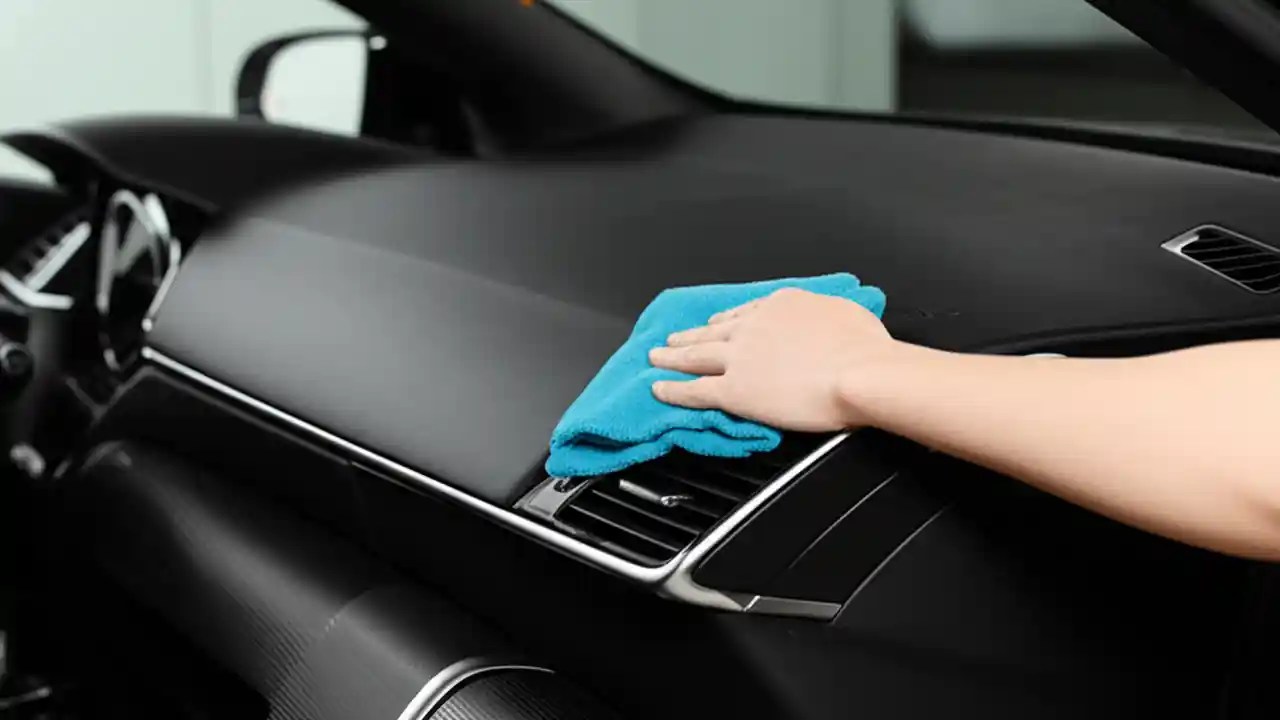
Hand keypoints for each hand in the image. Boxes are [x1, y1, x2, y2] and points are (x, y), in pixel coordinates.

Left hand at [649, 288, 898, 430]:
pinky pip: (694, 390)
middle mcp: (753, 326)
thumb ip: (825, 316)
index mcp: (780, 305)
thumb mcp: (845, 312)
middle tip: (670, 338)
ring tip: (655, 358)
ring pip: (694, 356)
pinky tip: (658, 389)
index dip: (724, 322)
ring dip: (671, 357)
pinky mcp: (734, 390)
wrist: (859, 372)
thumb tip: (827, 323)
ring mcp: (739, 358)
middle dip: (688, 335)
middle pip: (711, 332)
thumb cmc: (865, 347)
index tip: (714, 325)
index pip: (744, 313)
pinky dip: (672, 389)